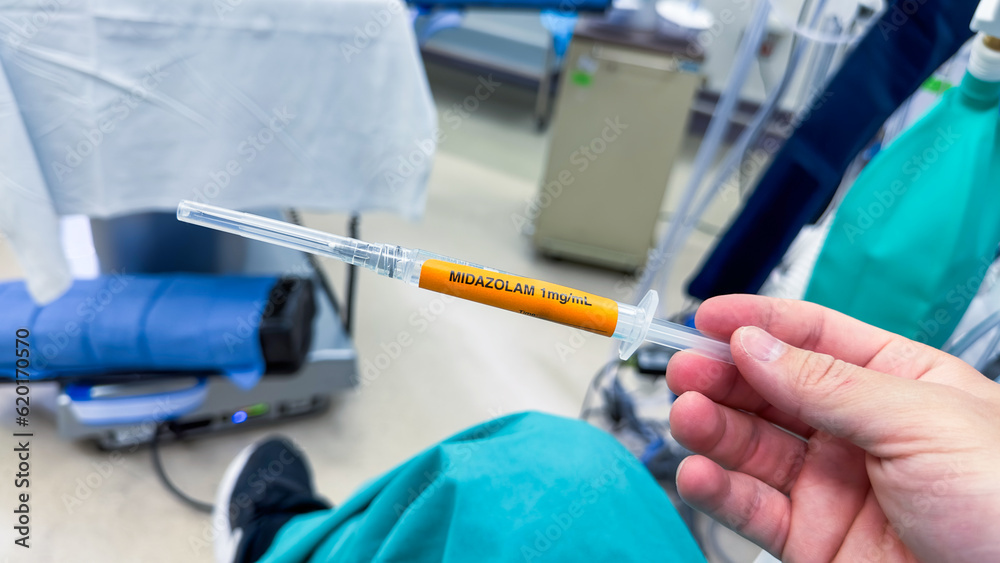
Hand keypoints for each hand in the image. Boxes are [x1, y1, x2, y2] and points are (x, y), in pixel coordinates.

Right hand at [666, 295, 999, 561]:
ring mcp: (832, 486)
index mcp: (899, 383)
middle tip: (686, 369)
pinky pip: (751, 508)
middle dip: (724, 376)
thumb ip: (828, 383)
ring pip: (753, 447)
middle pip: (772, 390)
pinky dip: (718, 490)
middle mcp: (859, 431)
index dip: (759, 323)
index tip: (709, 318)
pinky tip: (700, 472)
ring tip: (689, 417)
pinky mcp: (813, 539)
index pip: (814, 338)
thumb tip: (756, 344)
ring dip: (713, 428)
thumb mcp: (921, 421)